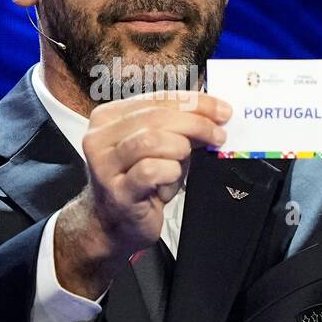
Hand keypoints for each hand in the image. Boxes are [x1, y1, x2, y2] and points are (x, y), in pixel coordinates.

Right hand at [54, 90, 230, 297]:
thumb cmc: (138, 182)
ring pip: (152, 140)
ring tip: (184, 160)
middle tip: (218, 134)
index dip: (194, 102)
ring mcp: (104, 165)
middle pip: (156, 117)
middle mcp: (99, 138)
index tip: (222, 110)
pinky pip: (151, 171)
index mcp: (108, 117)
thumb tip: (214, 114)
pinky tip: (171, 180)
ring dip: (180, 148)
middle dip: (195, 123)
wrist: (113, 223)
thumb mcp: (158, 146)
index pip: (157, 98)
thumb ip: (178, 126)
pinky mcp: (117, 191)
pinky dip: (170, 173)